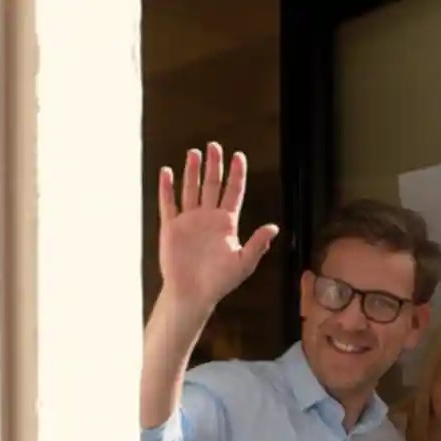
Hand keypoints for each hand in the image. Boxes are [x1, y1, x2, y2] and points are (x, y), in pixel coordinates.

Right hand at [156, 143, 278, 308]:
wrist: (193, 294)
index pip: (233, 192)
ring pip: (191, 189)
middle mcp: (208, 217)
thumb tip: (274, 227)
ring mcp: (189, 221)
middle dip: (214, 165)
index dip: (237, 174)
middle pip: (212, 185)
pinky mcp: (171, 228)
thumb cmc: (219, 281)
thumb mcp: (244, 263)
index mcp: (226, 223)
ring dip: (192, 171)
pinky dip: (167, 188)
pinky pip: (168, 204)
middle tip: (214, 146)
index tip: (239, 156)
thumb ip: (257, 244)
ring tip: (194, 153)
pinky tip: (167, 173)